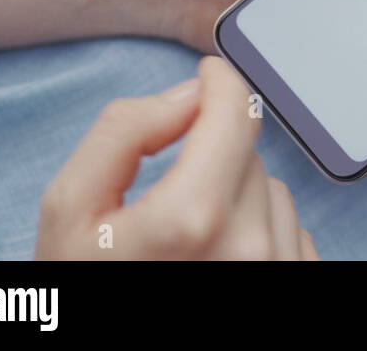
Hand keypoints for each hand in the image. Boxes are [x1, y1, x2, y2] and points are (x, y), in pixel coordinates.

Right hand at [35, 57, 318, 259]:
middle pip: (248, 152)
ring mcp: (279, 272)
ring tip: (191, 239)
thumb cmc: (87, 291)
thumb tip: (188, 97)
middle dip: (213, 151)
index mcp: (193, 217)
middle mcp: (250, 246)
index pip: (236, 114)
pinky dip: (260, 229)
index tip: (210, 75)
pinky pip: (291, 230)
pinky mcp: (296, 286)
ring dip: (238, 194)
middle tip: (170, 190)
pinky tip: (219, 258)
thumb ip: (124, 132)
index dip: (221, 83)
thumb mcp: (70, 209)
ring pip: (273, 190)